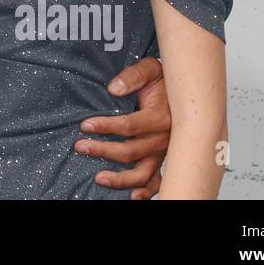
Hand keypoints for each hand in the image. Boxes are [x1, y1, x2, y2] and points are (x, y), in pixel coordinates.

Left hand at [74, 56, 169, 198]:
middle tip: (81, 146)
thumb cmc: (164, 81)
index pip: (129, 126)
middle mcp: (163, 138)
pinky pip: (156, 181)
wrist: (182, 90)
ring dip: (120, 178)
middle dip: (103, 150)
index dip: (105, 126)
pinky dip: (146, 192)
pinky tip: (132, 196)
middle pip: (130, 151)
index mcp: (161, 117)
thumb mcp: (150, 68)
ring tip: (99, 177)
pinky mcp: (161, 159)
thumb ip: (133, 76)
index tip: (86, 125)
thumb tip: (114, 87)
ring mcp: (162, 152)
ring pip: (142, 173)